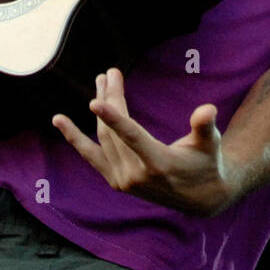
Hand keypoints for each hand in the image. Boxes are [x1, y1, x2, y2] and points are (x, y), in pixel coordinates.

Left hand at [52, 68, 236, 217]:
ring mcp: (122, 180)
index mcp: (158, 163)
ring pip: (103, 137)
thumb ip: (205, 126)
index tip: (95, 101)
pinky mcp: (115, 181)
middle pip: (114, 130)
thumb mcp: (210, 144)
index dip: (114, 118)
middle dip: (110, 97)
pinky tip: (60, 120)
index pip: (132, 137)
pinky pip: (91, 156)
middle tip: (110, 72)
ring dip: (99, 109)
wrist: (200, 197)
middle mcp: (135, 175)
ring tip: (101, 81)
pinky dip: (74, 138)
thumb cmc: (206, 162)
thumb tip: (207, 110)